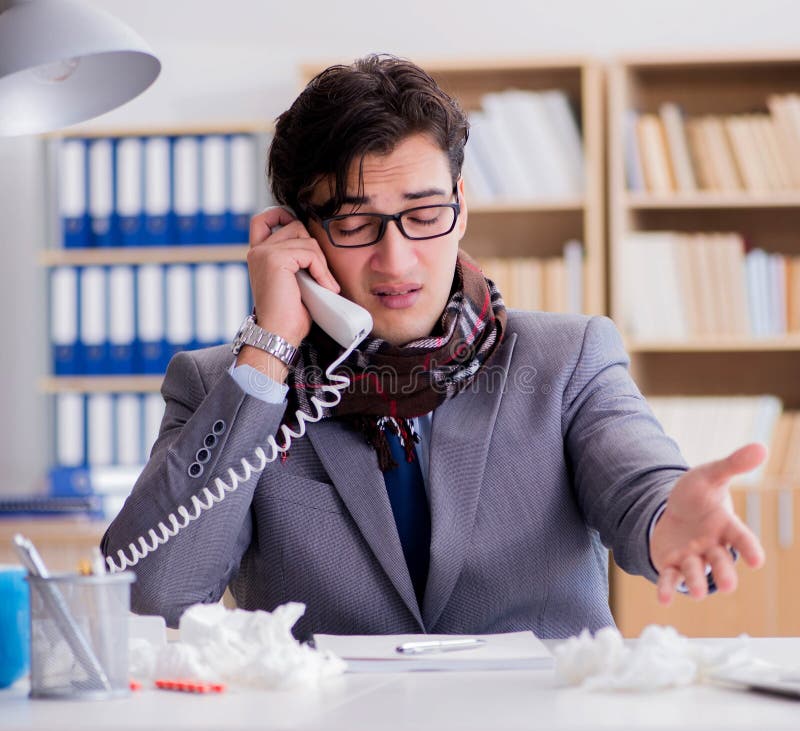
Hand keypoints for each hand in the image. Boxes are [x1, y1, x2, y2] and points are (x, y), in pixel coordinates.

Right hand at [246, 206, 339, 346]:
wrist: (278, 334)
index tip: (302, 231)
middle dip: (314, 249)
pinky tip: (324, 287)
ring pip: (306, 240)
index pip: (264, 219)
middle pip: (296, 226)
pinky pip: (309, 253)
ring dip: (322, 264)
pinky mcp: (274, 258)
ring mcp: (264, 252)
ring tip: (324, 286)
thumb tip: (317, 245)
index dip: (282, 215)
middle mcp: (258, 250)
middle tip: (321, 276)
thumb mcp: (293, 280)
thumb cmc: (288, 315)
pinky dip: (322, 270)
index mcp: (259, 254)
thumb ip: (297, 260)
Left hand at [649, 442, 766, 605]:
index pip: (741, 538)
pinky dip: (668, 588)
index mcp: (725, 525)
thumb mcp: (711, 475)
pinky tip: (664, 599)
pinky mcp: (672, 564)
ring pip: (696, 572)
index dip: (749, 548)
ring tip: (698, 592)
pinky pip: (671, 578)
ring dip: (697, 582)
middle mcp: (712, 546)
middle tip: (728, 584)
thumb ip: (733, 464)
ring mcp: (692, 557)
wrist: (673, 509)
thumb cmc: (698, 495)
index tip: (757, 560)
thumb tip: (761, 447)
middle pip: (720, 561)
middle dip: (724, 572)